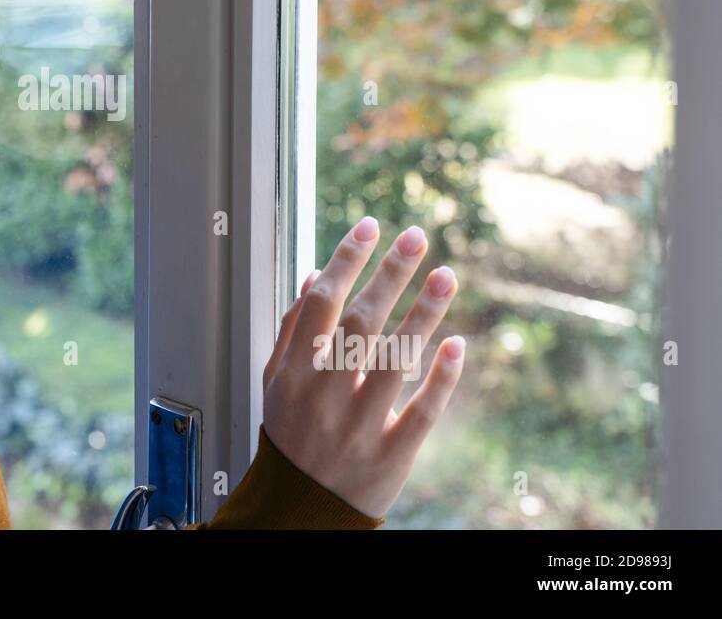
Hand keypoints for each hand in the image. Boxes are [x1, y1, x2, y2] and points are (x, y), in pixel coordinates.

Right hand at [261, 216, 464, 519]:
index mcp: (294, 372)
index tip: (370, 227)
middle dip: (389, 274)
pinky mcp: (392, 454)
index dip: (346, 260)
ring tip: (445, 274)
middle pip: (361, 323)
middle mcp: (325, 395)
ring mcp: (360, 426)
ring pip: (395, 360)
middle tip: (415, 236)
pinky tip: (457, 344)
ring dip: (423, 314)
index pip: (322, 303)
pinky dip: (440, 378)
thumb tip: (315, 275)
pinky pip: (421, 411)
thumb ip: (293, 331)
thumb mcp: (276, 382)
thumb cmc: (292, 434)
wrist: (303, 507)